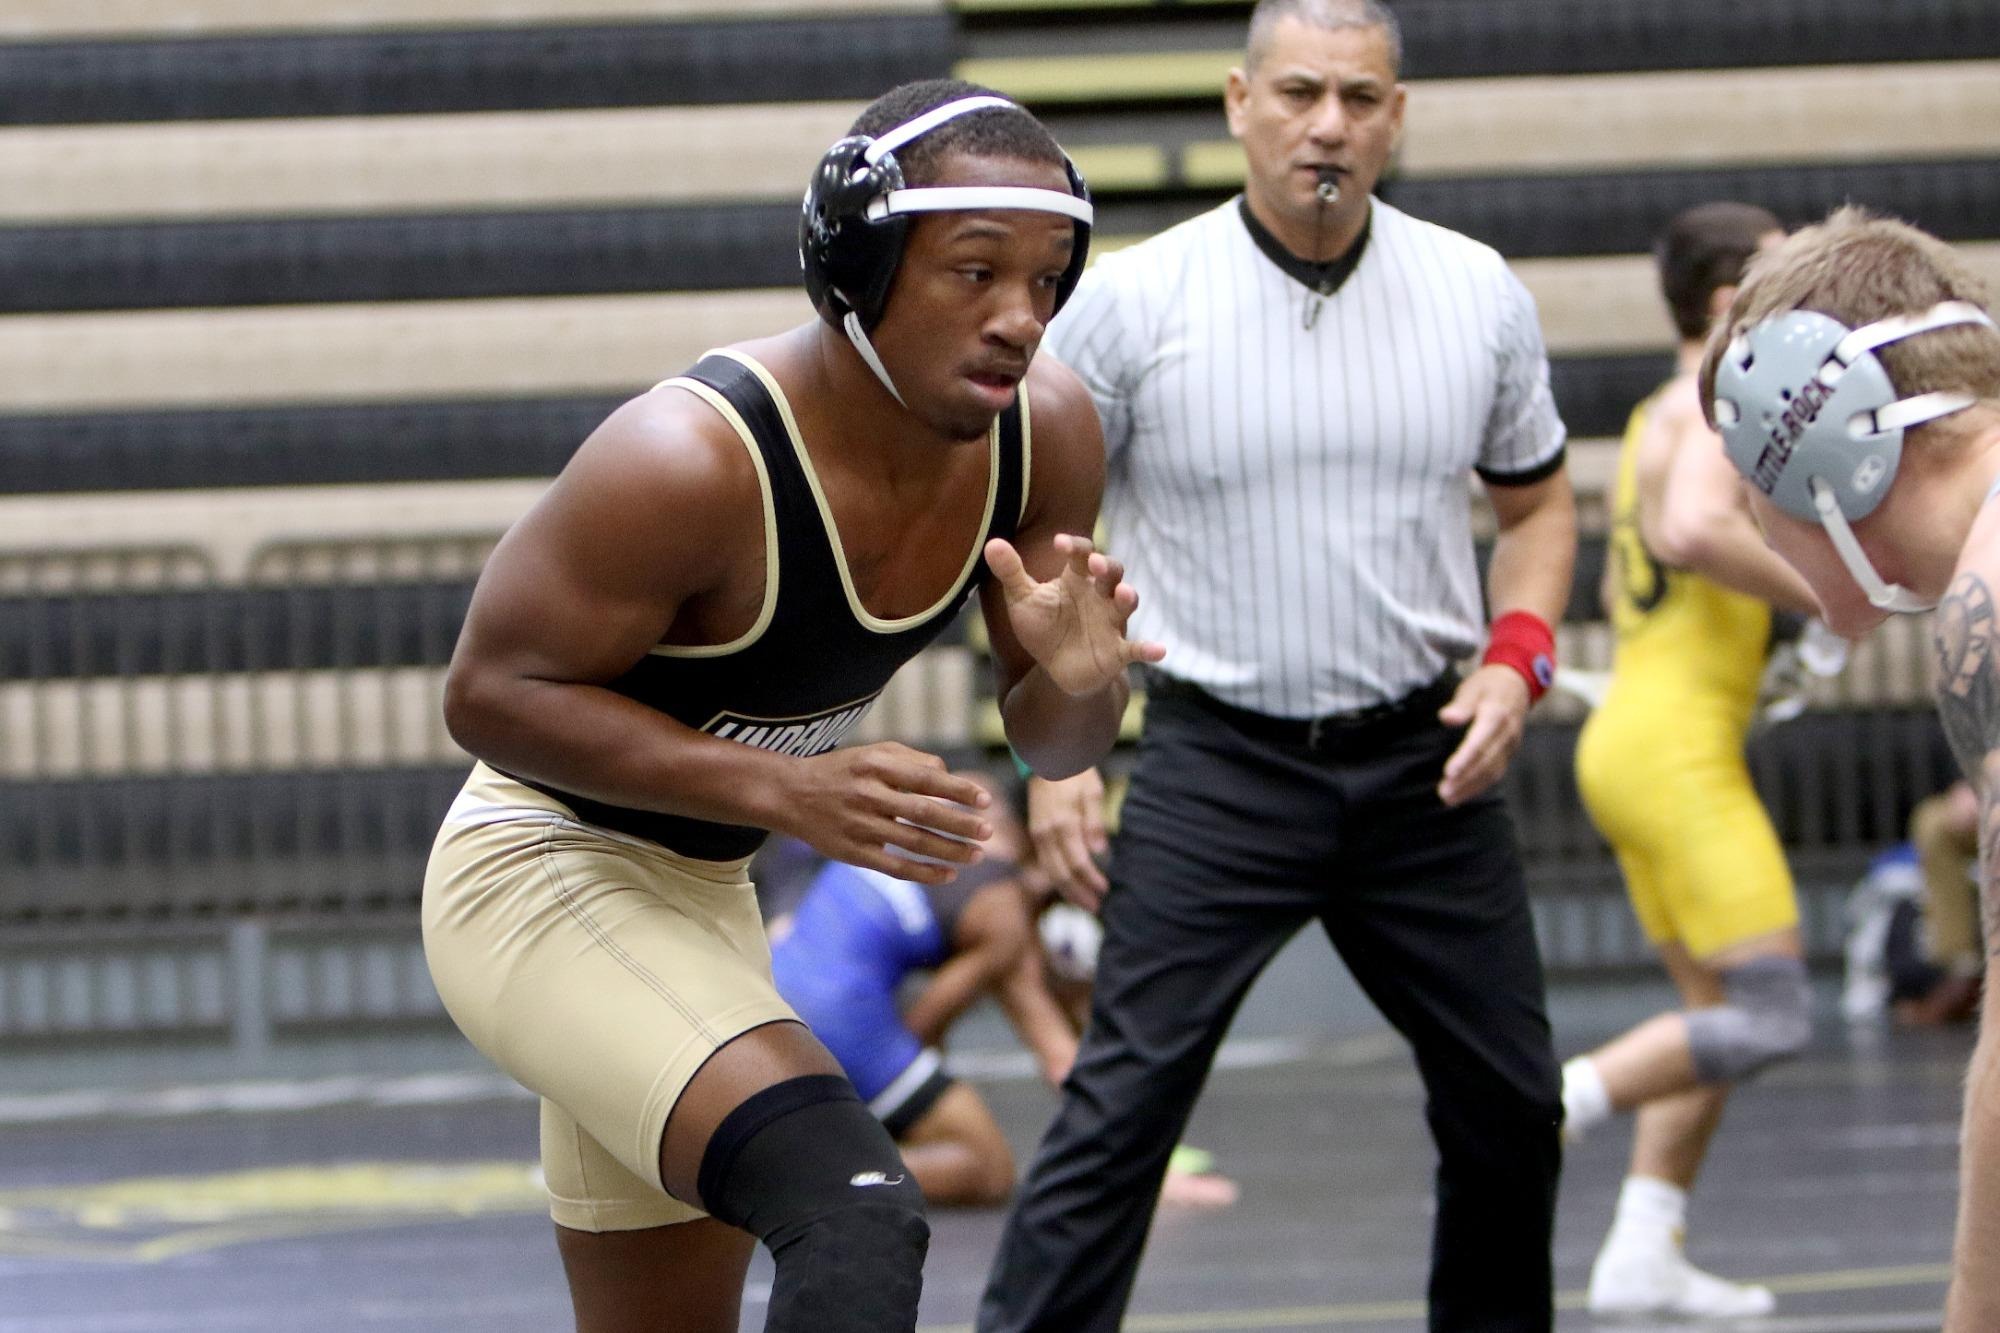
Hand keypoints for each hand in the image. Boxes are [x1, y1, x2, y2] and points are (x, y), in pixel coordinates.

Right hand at [773, 742, 993, 884]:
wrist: (790, 795)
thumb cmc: (843, 771)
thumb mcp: (873, 753)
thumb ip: (912, 760)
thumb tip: (950, 777)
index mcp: (876, 766)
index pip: (926, 779)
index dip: (959, 790)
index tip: (985, 800)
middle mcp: (868, 796)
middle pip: (924, 813)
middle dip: (961, 824)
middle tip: (989, 832)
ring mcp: (860, 827)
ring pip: (913, 843)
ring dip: (949, 851)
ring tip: (976, 855)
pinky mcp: (853, 853)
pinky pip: (895, 867)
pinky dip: (924, 874)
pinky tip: (948, 875)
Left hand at [985, 534, 1164, 696]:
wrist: (1057, 670)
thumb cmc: (1043, 628)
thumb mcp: (1022, 600)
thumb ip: (1010, 572)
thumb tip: (991, 543)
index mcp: (1077, 580)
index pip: (1082, 555)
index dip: (1075, 547)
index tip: (1060, 543)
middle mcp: (1099, 596)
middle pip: (1111, 573)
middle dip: (1106, 568)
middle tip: (1096, 564)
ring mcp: (1110, 623)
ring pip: (1126, 604)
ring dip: (1127, 597)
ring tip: (1123, 594)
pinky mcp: (1117, 652)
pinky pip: (1136, 649)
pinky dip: (1150, 649)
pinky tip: (1160, 650)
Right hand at [1027, 768, 1109, 909]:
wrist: (1046, 758)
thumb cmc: (1074, 773)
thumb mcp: (1092, 791)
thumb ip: (1094, 822)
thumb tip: (1099, 851)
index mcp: (1063, 823)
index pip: (1078, 861)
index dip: (1092, 879)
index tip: (1105, 890)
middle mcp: (1046, 833)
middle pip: (1061, 873)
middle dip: (1078, 893)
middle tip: (1096, 908)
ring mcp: (1038, 834)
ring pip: (1050, 871)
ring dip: (1067, 890)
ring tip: (1084, 904)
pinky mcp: (1035, 833)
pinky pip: (1045, 862)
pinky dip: (1057, 878)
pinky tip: (1069, 885)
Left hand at [1436, 665, 1528, 805]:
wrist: (1516, 684)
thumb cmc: (1488, 685)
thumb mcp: (1472, 687)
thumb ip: (1460, 705)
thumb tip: (1446, 718)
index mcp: (1496, 715)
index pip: (1480, 741)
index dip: (1465, 758)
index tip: (1448, 772)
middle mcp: (1507, 733)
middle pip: (1486, 760)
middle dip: (1465, 779)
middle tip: (1443, 792)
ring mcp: (1511, 745)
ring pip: (1492, 771)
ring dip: (1471, 787)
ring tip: (1448, 798)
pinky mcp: (1509, 752)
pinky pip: (1496, 772)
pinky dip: (1480, 786)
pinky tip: (1463, 794)